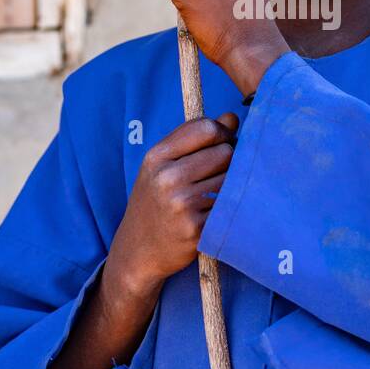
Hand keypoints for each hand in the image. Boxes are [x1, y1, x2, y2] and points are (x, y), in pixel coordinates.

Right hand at [102, 112, 239, 298]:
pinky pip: (229, 206)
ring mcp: (182, 204)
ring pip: (232, 179)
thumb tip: (232, 117)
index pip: (206, 128)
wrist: (137, 251)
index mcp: (156, 157)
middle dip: (230, 159)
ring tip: (216, 193)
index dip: (222, 133)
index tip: (224, 142)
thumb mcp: (163, 165)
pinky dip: (228, 208)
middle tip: (222, 171)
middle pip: (225, 152)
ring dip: (232, 184)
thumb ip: (195, 138)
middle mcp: (167, 178)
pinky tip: (216, 213)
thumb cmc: (155, 202)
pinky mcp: (196, 228)